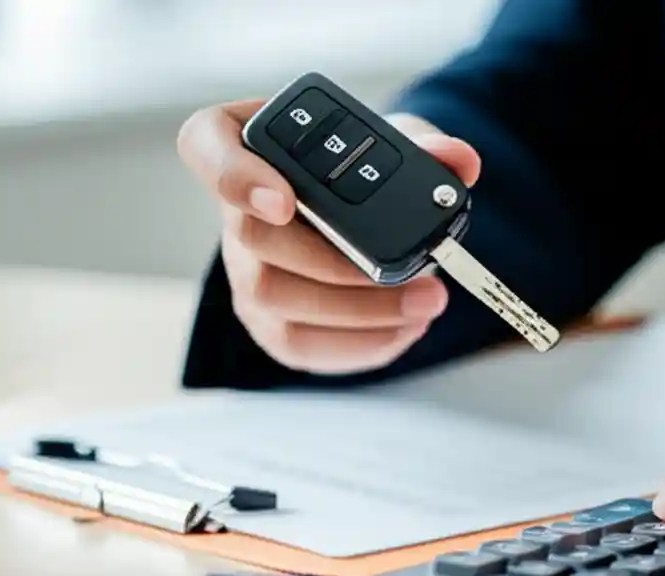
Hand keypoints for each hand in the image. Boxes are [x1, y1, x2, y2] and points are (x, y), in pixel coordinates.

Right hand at [177, 101, 480, 373]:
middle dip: (337, 264)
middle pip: (254, 239)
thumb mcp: (398, 141)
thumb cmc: (364, 170)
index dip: (234, 175)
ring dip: (358, 312)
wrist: (363, 216)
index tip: (284, 201)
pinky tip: (405, 330)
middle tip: (408, 273)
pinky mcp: (268, 321)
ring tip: (425, 304)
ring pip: (276, 300)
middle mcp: (235, 210)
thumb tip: (459, 159)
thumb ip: (426, 143)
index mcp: (247, 143)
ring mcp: (245, 271)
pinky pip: (299, 345)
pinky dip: (358, 345)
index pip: (205, 145)